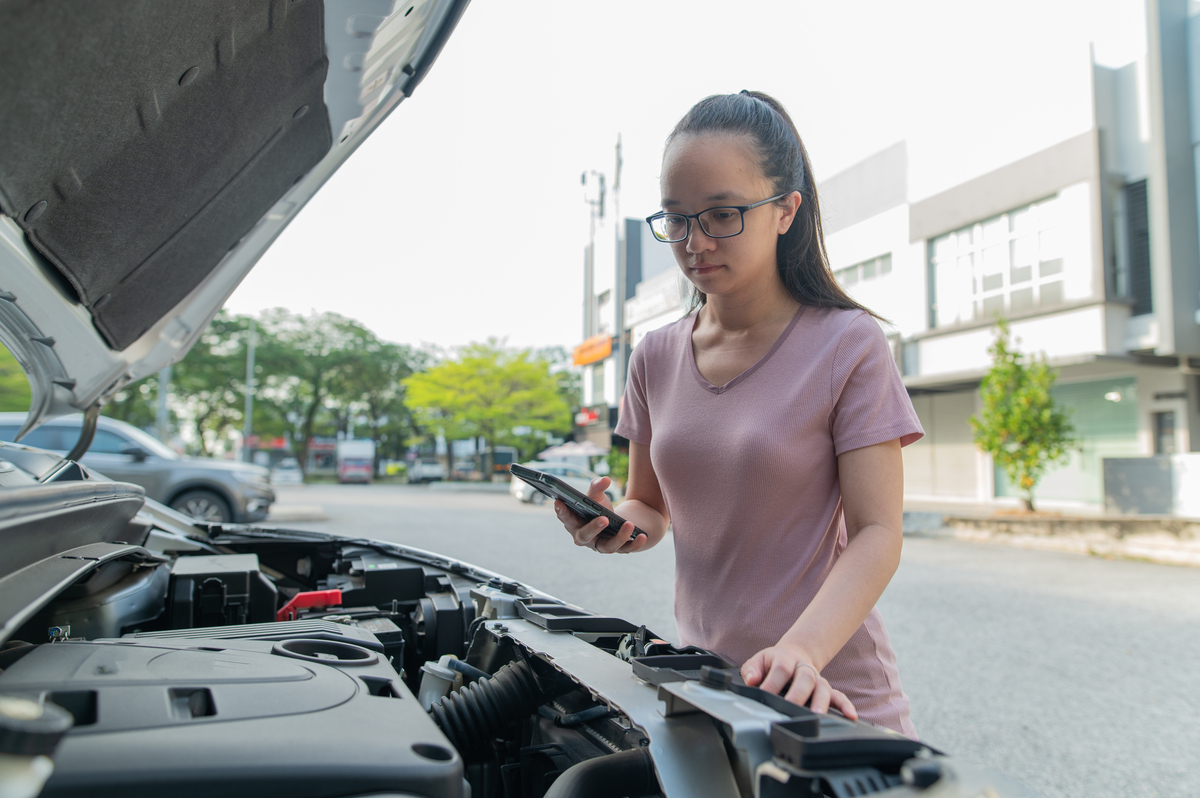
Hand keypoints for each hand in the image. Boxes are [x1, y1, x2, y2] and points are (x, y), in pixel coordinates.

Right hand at [554, 477, 646, 554]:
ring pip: (607, 547)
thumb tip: (605, 480)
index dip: (562, 512)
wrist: (612, 522)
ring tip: (629, 524)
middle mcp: (584, 538)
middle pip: (585, 536)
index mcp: (574, 523)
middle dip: (593, 528)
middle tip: (603, 519)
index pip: (566, 519)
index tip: (559, 502)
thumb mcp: (596, 496)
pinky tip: (643, 535)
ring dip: (619, 537)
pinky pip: (625, 549)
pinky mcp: (616, 549)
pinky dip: (634, 544)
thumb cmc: (597, 508)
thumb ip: (597, 487)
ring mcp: (600, 545)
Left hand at [741, 644, 857, 718]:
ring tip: (817, 716)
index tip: (765, 696)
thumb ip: (752, 670)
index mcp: (784, 659)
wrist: (793, 655)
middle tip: (791, 707)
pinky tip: (850, 716)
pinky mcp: (825, 689)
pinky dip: (845, 705)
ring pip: (822, 687)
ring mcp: (816, 679)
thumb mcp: (758, 661)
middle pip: (804, 677)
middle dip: (798, 694)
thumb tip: (751, 680)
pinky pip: (838, 696)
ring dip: (820, 702)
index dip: (772, 683)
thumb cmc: (773, 663)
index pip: (780, 670)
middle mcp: (803, 668)